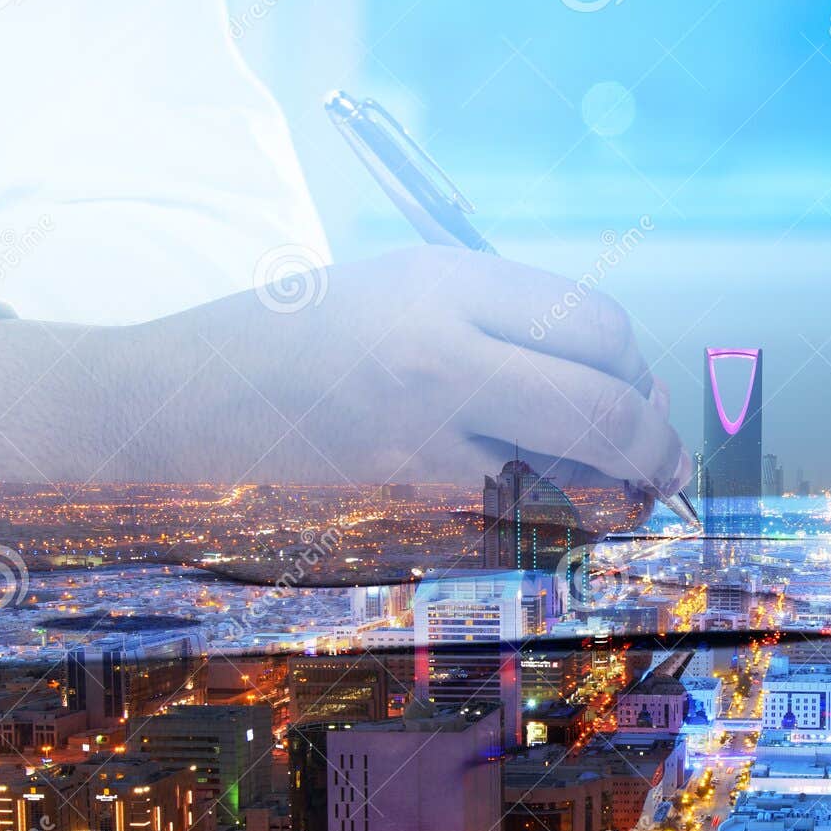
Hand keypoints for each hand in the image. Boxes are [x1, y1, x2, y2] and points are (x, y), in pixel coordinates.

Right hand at [0, 246, 691, 494]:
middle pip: (611, 414)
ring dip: (611, 495)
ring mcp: (420, 463)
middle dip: (657, 441)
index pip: (600, 328)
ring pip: (581, 494)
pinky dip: (545, 535)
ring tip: (606, 485)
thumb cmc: (295, 342)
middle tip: (665, 457)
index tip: (630, 380)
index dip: (632, 361)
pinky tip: (521, 513)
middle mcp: (439, 371)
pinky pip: (520, 543)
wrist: (165, 419)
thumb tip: (625, 377)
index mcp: (441, 291)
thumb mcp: (400, 287)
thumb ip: (511, 318)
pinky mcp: (402, 538)